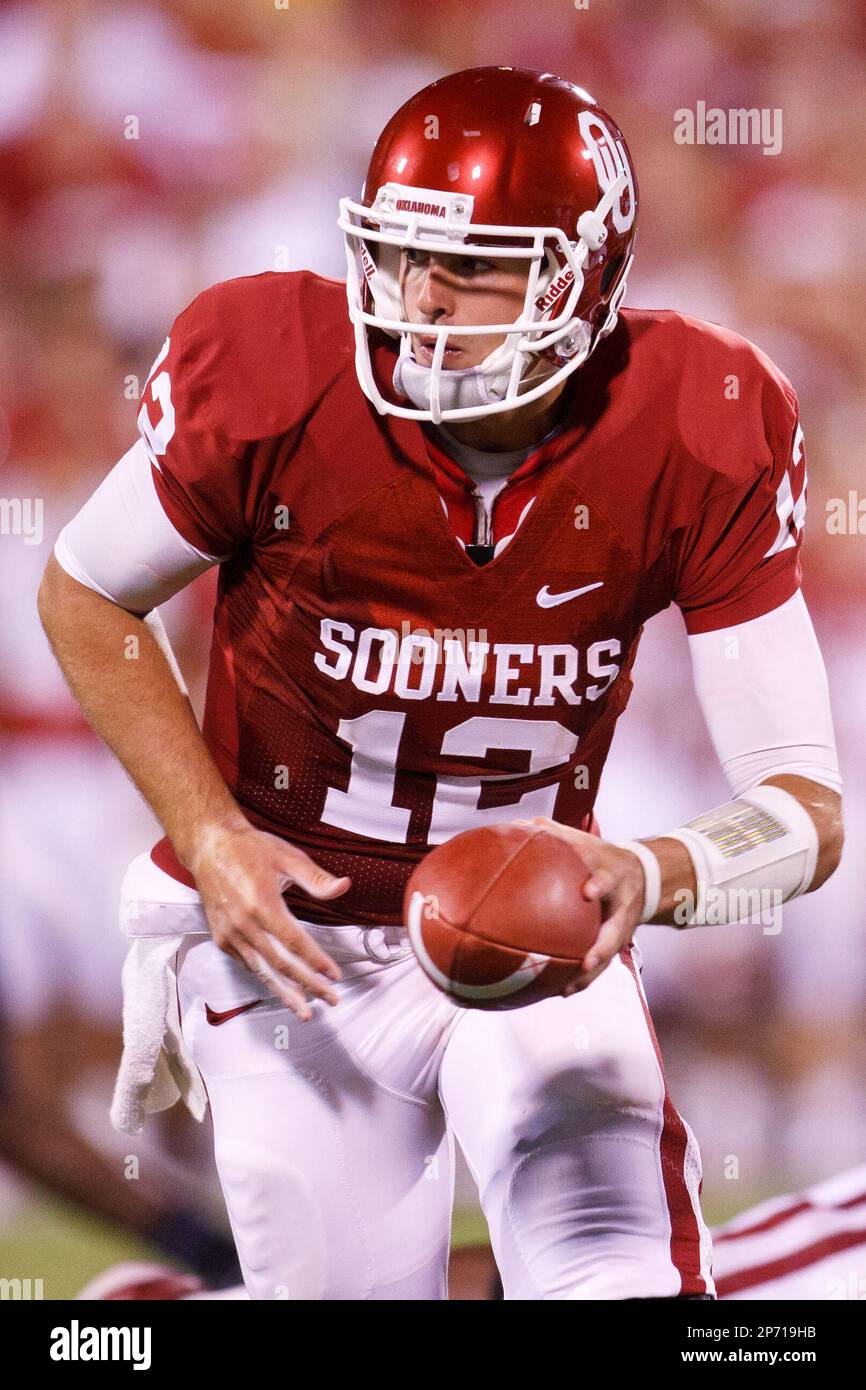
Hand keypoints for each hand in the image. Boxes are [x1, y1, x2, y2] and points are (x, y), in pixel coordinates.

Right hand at [187, 822, 350, 1020]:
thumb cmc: (249, 849)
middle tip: (330, 1000)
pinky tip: (280, 988)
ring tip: (305, 1010)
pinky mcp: (222, 937)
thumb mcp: (287, 857)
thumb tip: (344, 886)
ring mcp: (231, 933)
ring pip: (262, 971)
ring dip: (285, 993)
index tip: (334, 976)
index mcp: (263, 904)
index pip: (295, 943)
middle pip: (281, 964)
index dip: (316, 963)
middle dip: (308, 985)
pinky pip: (247, 963)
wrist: (210, 847)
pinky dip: (265, 977)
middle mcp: (245, 924)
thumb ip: (316, 878)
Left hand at [516, 816, 644, 994]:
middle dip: (604, 946)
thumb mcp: (585, 841)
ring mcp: (623, 926)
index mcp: (612, 875)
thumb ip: (555, 834)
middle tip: (587, 961)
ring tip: (570, 987)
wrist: (643, 876)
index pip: (607, 878)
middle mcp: (621, 904)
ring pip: (610, 953)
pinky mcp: (619, 941)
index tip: (587, 892)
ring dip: (592, 972)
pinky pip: (602, 963)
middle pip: (617, 928)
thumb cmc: (600, 856)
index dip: (599, 885)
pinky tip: (561, 992)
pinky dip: (584, 979)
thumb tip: (518, 824)